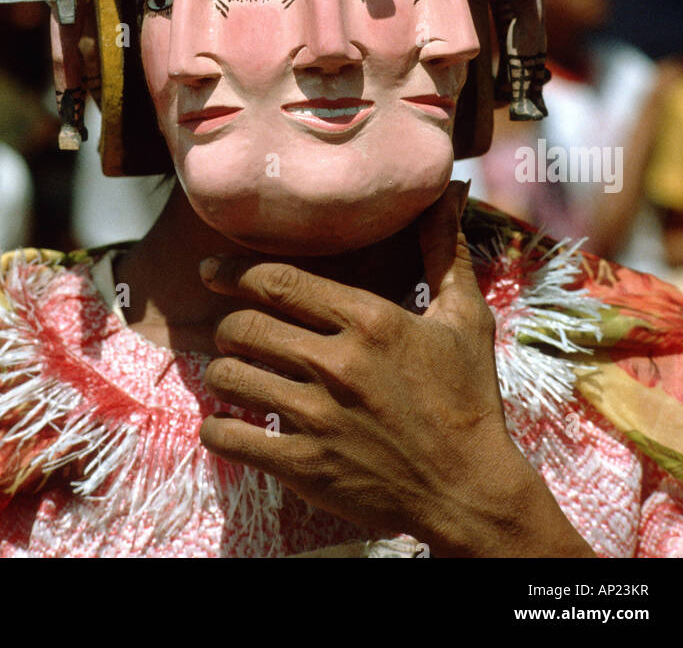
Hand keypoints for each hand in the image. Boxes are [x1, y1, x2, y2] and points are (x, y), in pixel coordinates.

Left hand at [199, 184, 593, 555]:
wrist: (471, 492)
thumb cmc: (468, 400)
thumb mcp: (465, 317)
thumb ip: (443, 250)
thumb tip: (447, 192)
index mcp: (370, 320)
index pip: (278, 281)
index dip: (235, 272)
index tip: (211, 271)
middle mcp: (339, 363)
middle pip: (245, 325)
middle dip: (228, 324)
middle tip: (231, 330)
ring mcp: (319, 417)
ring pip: (230, 376)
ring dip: (221, 372)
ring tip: (231, 373)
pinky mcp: (305, 466)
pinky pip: (230, 437)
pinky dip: (217, 428)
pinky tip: (225, 424)